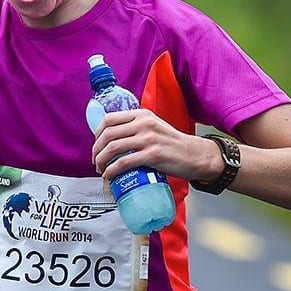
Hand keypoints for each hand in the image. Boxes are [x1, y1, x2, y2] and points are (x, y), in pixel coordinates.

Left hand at [91, 110, 221, 182]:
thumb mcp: (153, 127)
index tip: (97, 145)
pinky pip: (124, 162)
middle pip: (108, 134)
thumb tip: (112, 139)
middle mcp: (143, 124)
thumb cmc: (172, 144)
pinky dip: (112, 170)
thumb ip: (136, 128)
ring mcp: (148, 139)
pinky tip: (110, 176)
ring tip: (101, 170)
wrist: (195, 155)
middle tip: (96, 161)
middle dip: (97, 150)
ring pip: (113, 148)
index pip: (109, 119)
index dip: (97, 134)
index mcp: (142, 115)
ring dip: (101, 161)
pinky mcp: (152, 155)